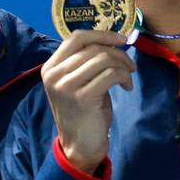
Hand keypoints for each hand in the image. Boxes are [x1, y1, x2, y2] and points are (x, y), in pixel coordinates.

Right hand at [41, 30, 135, 172]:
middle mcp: (54, 75)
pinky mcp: (82, 97)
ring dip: (123, 65)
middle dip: (118, 53)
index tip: (121, 40)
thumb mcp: (78, 82)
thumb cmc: (83, 112)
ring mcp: (65, 86)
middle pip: (93, 48)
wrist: (79, 144)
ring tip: (127, 78)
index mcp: (50, 68)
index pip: (76, 37)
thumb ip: (86, 62)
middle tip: (129, 66)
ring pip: (103, 59)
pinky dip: (124, 77)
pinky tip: (126, 87)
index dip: (102, 34)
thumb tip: (112, 40)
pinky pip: (111, 74)